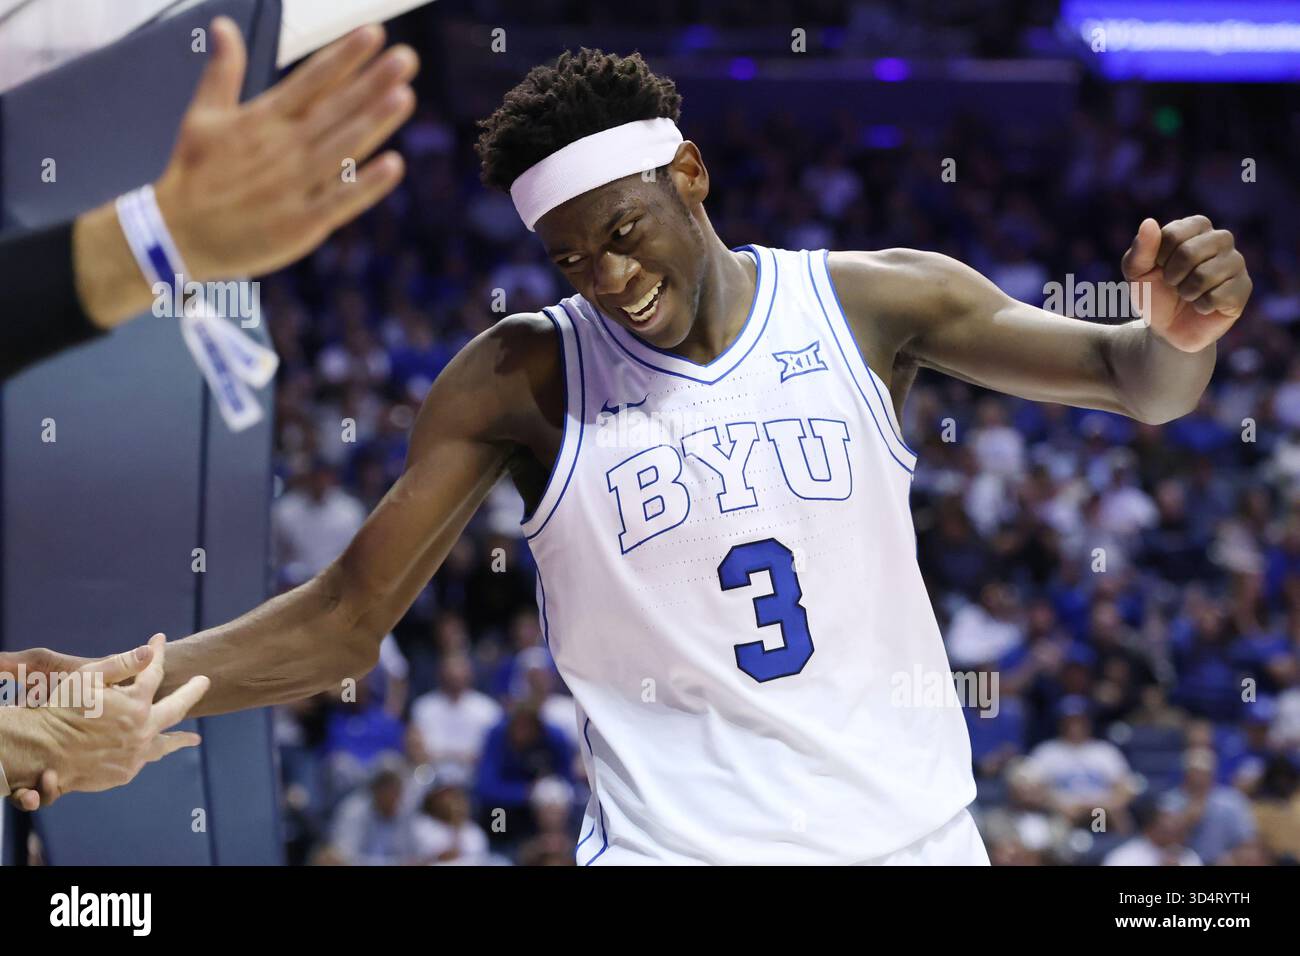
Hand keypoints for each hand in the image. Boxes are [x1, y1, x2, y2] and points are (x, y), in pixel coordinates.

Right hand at [6, 634, 209, 807]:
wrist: (40, 752)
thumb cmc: (60, 709)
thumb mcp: (87, 678)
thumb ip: (122, 664)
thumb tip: (148, 651)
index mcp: (136, 703)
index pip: (154, 673)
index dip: (157, 654)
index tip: (159, 640)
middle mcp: (143, 729)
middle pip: (177, 709)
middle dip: (192, 692)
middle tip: (204, 682)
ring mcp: (136, 753)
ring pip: (165, 743)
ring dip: (180, 739)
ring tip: (194, 739)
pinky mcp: (125, 772)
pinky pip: (143, 759)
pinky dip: (149, 752)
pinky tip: (152, 750)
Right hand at [153, 16, 417, 282]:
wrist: (176, 236)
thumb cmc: (193, 175)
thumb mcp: (203, 115)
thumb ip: (222, 71)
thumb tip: (221, 25)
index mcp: (261, 119)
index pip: (310, 80)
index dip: (343, 57)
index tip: (373, 34)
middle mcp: (281, 148)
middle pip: (334, 110)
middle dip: (371, 83)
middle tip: (405, 58)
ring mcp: (292, 186)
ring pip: (341, 149)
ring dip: (374, 123)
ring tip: (404, 95)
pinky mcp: (299, 223)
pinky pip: (339, 200)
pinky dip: (365, 184)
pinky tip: (394, 165)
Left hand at [1121, 216, 1252, 352]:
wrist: (1168, 328)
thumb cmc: (1154, 293)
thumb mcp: (1137, 272)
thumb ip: (1140, 249)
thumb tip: (1148, 222)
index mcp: (1196, 227)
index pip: (1174, 233)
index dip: (1159, 258)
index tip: (1159, 267)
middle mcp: (1221, 239)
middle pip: (1190, 252)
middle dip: (1172, 276)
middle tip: (1173, 283)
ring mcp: (1236, 263)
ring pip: (1205, 275)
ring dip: (1186, 292)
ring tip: (1188, 294)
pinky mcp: (1243, 288)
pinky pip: (1218, 296)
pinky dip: (1201, 306)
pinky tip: (1202, 306)